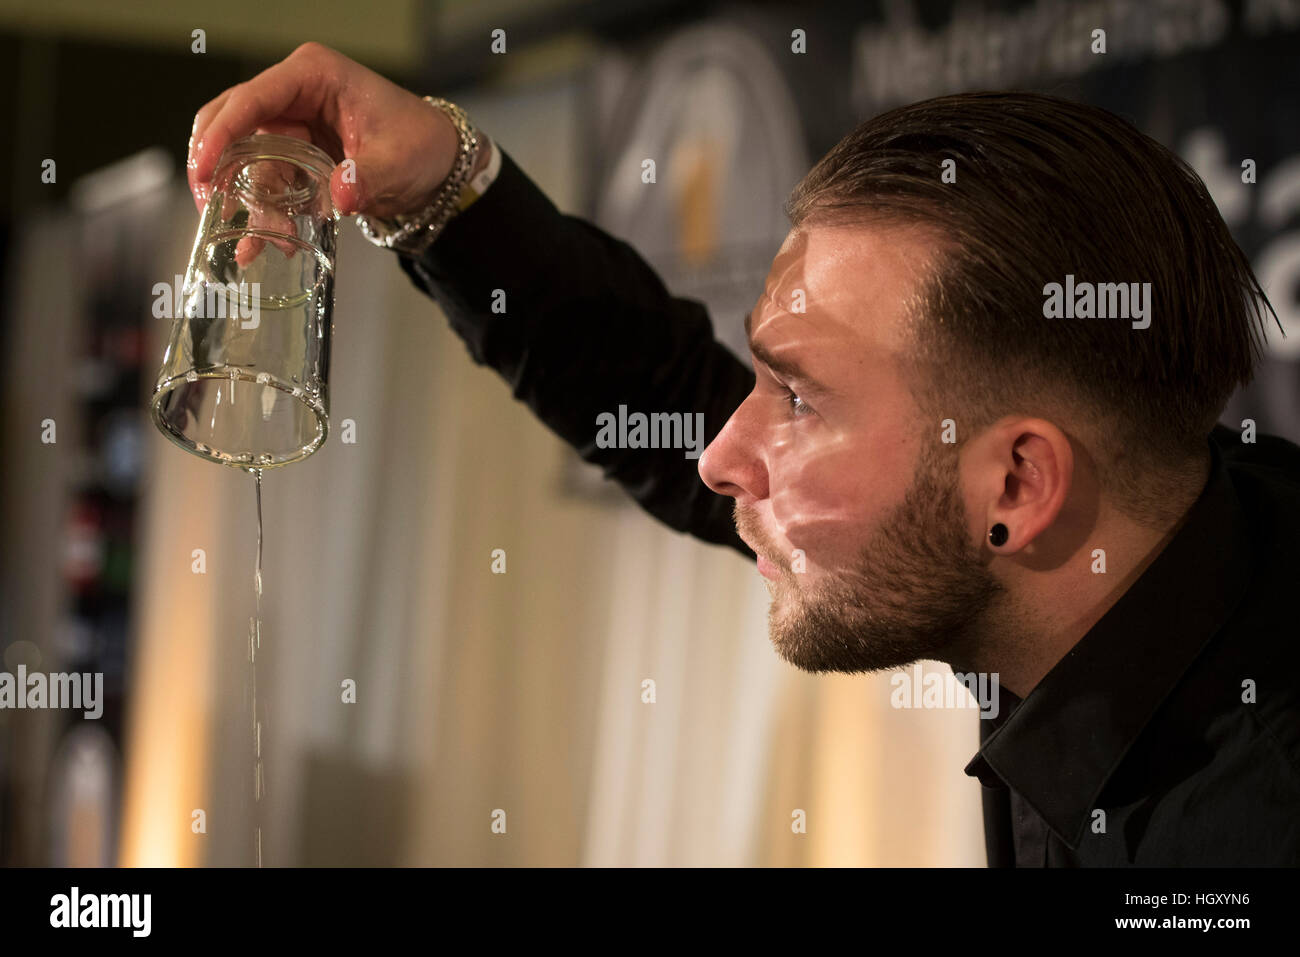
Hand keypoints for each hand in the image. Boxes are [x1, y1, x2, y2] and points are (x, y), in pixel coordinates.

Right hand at [188, 41, 467, 224]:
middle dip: (216, 166)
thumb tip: (339, 194)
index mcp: (313, 75)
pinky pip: (263, 182)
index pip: (253, 98)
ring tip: (273, 240)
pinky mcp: (293, 155)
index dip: (222, 133)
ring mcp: (289, 125)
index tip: (202, 169)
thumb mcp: (399, 162)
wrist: (438, 166)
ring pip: (245, 161)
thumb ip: (367, 177)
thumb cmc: (421, 144)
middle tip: (210, 205)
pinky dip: (262, 212)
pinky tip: (263, 244)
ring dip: (251, 202)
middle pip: (230, 122)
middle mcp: (292, 95)